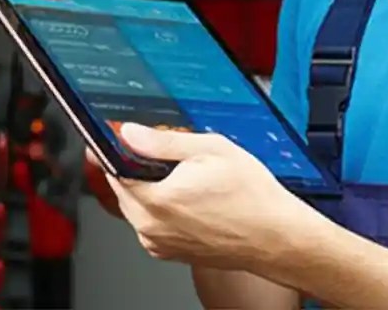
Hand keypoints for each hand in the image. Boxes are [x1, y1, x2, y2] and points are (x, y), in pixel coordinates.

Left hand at [105, 123, 317, 270]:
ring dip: (149, 190)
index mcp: (156, 200)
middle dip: (135, 170)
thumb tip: (130, 133)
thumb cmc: (251, 196)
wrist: (274, 236)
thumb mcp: (211, 150)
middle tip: (165, 156)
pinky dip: (161, 210)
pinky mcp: (170, 253)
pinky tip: (189, 199)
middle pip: (123, 190)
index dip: (116, 151)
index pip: (114, 171)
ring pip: (136, 208)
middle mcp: (151, 227)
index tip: (120, 140)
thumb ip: (163, 142)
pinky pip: (151, 225)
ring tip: (185, 179)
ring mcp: (159, 244)